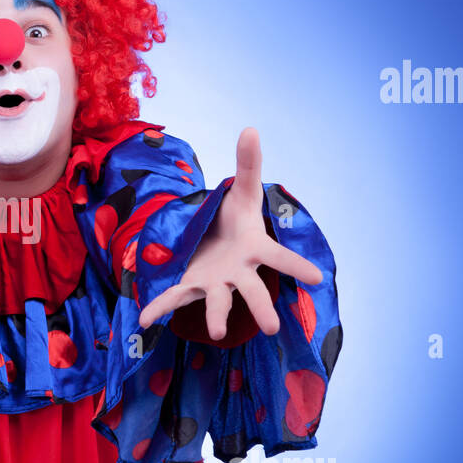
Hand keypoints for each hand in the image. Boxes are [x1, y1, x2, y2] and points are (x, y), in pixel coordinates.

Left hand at [137, 127, 321, 338]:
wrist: (214, 239)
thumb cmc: (234, 219)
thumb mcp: (240, 191)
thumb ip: (247, 164)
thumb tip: (250, 128)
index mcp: (254, 249)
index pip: (279, 257)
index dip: (297, 267)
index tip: (317, 278)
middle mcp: (238, 272)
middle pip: (252, 290)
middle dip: (261, 308)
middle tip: (273, 328)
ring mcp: (215, 283)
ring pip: (218, 301)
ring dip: (216, 316)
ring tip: (216, 333)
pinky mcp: (191, 287)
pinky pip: (174, 298)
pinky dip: (159, 310)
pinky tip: (144, 321)